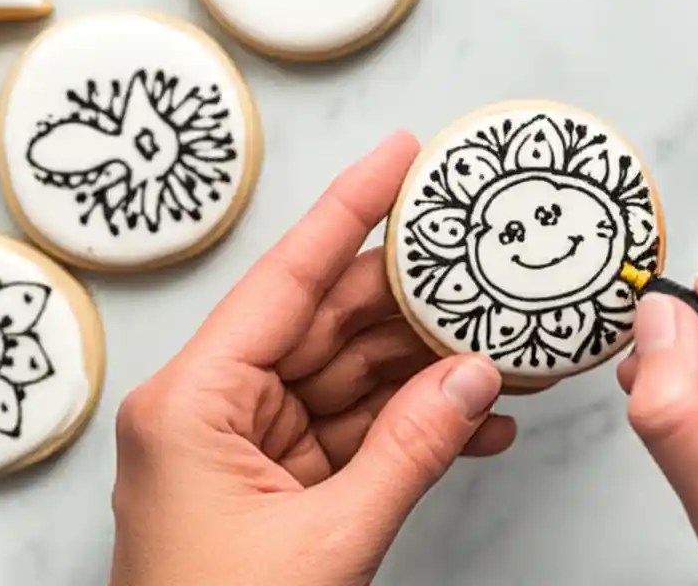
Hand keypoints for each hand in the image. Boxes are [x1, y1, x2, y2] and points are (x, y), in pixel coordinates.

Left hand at [110, 132, 515, 585]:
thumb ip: (411, 449)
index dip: (349, 210)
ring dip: (427, 371)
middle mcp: (215, 410)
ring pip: (352, 379)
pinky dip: (414, 429)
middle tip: (480, 263)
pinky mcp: (281, 485)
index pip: (287, 279)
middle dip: (412, 301)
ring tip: (503, 348)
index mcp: (193, 402)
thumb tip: (475, 377)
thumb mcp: (328, 540)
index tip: (400, 158)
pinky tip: (478, 424)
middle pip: (328, 324)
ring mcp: (250, 448)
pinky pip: (358, 434)